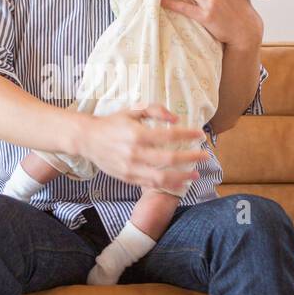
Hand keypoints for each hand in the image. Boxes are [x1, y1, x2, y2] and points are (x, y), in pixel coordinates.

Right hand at [76, 104, 208, 193]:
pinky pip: (150, 184)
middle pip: (170, 158)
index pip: (170, 135)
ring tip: (195, 174)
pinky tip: (179, 182)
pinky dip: (167, 185)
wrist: (87, 139)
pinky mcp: (127, 178)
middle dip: (191, 158)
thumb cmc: (112, 123)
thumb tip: (176, 119)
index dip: (188, 135)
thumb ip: (154, 110)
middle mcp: (135, 153)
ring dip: (182, 177)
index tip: (200, 135)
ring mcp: (131, 168)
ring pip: (162, 177)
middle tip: (205, 156)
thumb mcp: (132, 110)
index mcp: (137, 133)